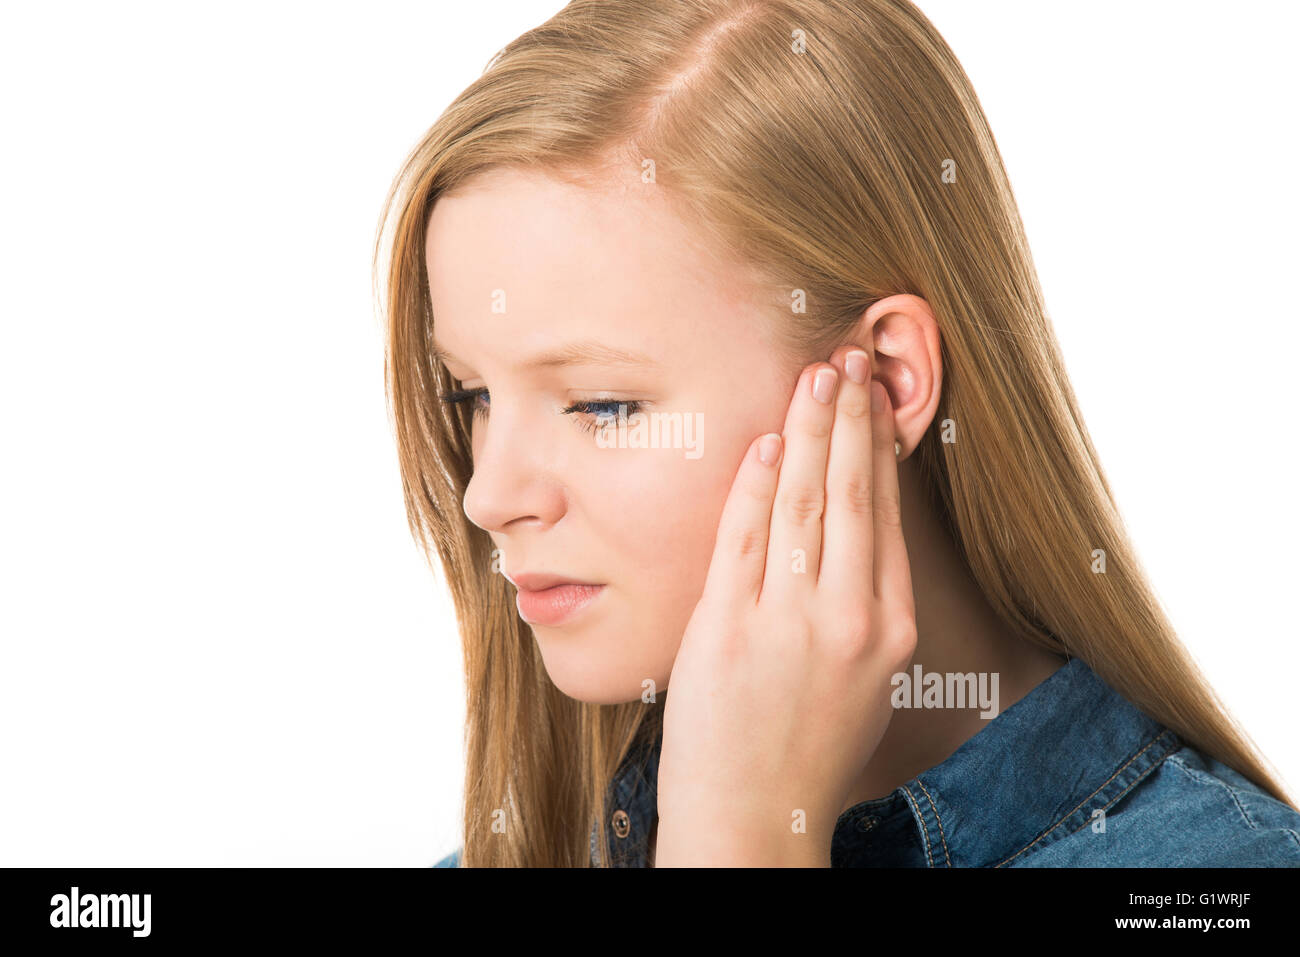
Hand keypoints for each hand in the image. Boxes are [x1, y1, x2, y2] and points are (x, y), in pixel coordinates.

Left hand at [654, 345, 917, 866]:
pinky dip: (754, 480)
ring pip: (802, 501)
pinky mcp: (730, 626)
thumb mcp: (866, 678)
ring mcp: (789, 621)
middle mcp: (849, 617)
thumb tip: (857, 531)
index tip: (874, 397)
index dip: (878, 446)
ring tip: (815, 376)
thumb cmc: (807, 746)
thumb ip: (866, 605)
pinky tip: (764, 438)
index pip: (886, 513)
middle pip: (850, 492)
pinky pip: (744, 536)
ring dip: (807, 429)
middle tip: (847, 357)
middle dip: (849, 416)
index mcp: (890, 627)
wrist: (753, 814)